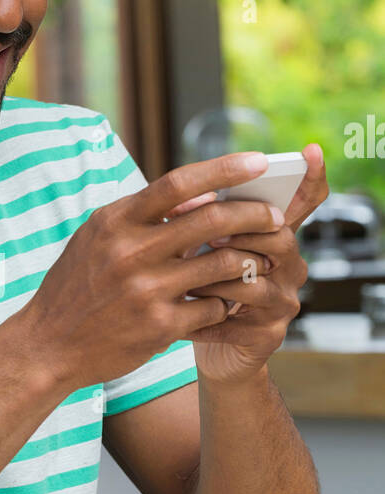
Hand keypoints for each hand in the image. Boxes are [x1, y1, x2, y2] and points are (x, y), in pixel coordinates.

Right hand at [25, 151, 310, 394]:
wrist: (48, 345)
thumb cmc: (76, 287)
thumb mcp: (97, 239)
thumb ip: (141, 216)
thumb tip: (195, 197)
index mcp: (115, 222)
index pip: (178, 183)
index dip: (224, 170)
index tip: (259, 163)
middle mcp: (131, 252)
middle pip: (212, 220)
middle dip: (255, 215)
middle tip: (276, 218)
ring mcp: (147, 291)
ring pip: (222, 264)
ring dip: (250, 261)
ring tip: (259, 261)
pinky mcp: (159, 327)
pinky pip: (213, 306)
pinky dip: (226, 302)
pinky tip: (226, 301)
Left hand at [179, 144, 328, 384]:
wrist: (200, 342)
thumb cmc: (198, 286)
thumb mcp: (197, 247)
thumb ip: (199, 220)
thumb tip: (192, 195)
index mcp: (274, 236)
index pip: (304, 202)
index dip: (311, 178)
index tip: (309, 151)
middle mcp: (288, 265)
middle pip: (279, 237)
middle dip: (240, 232)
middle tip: (207, 236)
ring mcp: (282, 300)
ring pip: (255, 279)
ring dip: (213, 278)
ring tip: (183, 282)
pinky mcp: (267, 333)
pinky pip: (237, 318)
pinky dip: (204, 314)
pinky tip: (181, 314)